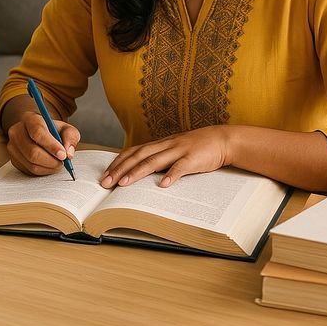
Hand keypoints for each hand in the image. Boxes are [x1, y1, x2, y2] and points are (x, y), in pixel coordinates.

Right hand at [5, 111, 80, 175]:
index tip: (63, 155)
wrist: (38, 134)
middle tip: (63, 162)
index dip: (51, 146)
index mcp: (30, 119)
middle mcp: (17, 131)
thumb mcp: (65, 128)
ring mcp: (12, 146)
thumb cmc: (52, 130)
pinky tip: (49, 165)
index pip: (38, 132)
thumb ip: (71, 137)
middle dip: (51, 160)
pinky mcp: (13, 159)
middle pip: (32, 151)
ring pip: (31, 163)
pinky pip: (29, 170)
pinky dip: (43, 171)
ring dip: (49, 167)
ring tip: (57, 163)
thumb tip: (68, 153)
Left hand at [101, 125, 231, 188]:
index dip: (117, 163)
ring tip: (124, 183)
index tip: (104, 176)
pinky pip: (181, 167)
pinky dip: (171, 175)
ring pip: (154, 161)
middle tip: (106, 183)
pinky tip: (163, 185)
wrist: (222, 140)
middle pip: (138, 157)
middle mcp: (165, 146)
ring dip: (137, 173)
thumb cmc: (196, 148)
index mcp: (159, 145)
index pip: (132, 152)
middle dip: (120, 170)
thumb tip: (139, 175)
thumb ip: (159, 161)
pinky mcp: (193, 158)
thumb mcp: (173, 152)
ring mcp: (179, 151)